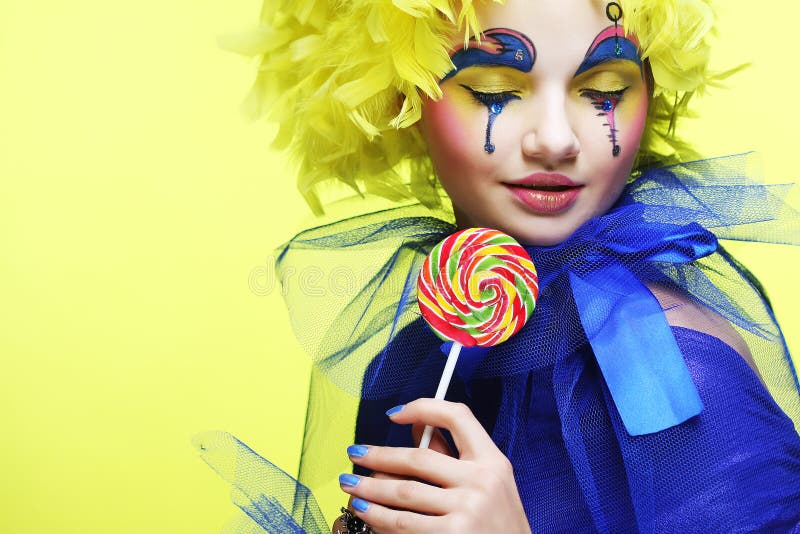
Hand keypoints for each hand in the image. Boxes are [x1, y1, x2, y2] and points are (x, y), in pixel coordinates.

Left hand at [338, 399, 530, 533]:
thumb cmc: (497, 522)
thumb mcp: (488, 482)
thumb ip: (453, 455)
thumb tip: (415, 427)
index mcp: (492, 460)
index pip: (457, 417)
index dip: (422, 408)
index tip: (394, 414)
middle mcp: (481, 482)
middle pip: (418, 458)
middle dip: (378, 455)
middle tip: (355, 454)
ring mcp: (467, 512)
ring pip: (404, 493)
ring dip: (370, 487)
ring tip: (351, 485)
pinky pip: (404, 525)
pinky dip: (379, 517)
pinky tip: (366, 511)